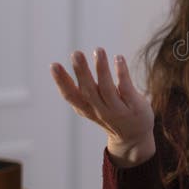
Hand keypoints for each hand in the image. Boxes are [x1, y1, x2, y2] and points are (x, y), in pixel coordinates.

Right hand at [50, 49, 155, 166]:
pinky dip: (122, 73)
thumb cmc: (110, 114)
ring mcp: (119, 110)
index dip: (62, 82)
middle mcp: (101, 111)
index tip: (53, 65)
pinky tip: (118, 58)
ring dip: (102, 69)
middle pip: (89, 91)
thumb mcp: (92, 106)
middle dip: (81, 72)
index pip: (71, 96)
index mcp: (87, 109)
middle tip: (75, 53)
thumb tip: (61, 66)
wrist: (134, 138)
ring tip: (98, 50)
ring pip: (107, 89)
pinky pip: (127, 89)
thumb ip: (81, 91)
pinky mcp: (135, 107)